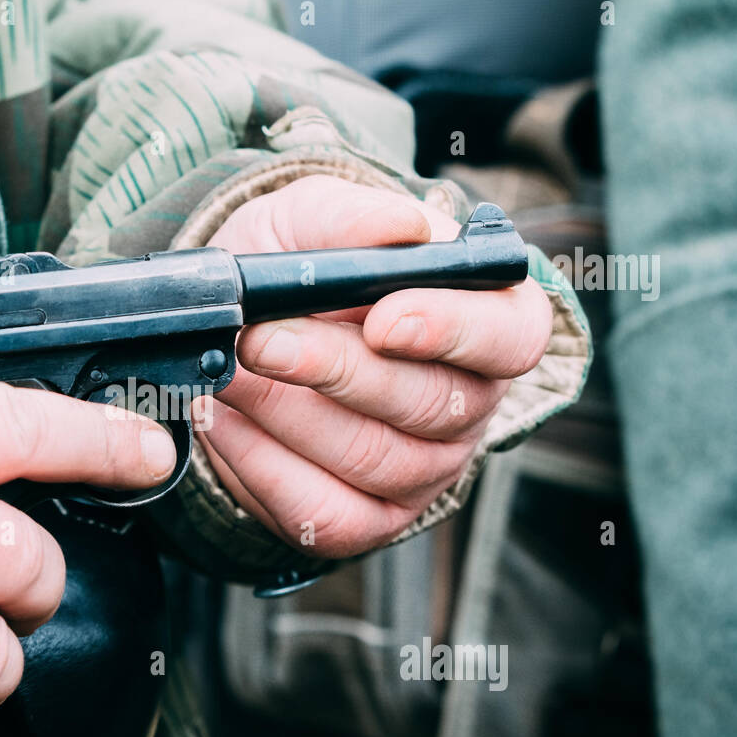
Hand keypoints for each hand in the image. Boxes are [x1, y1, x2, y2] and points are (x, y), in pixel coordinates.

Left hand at [196, 175, 551, 558]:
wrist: (250, 329)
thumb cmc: (306, 271)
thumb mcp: (313, 221)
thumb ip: (353, 218)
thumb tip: (402, 228)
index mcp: (489, 322)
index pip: (510, 337)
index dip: (452, 330)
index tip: (383, 316)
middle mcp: (470, 404)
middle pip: (428, 402)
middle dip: (332, 369)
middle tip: (259, 339)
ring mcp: (423, 471)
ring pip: (368, 457)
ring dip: (283, 413)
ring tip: (228, 372)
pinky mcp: (367, 519)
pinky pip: (322, 513)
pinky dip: (260, 466)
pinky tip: (225, 420)